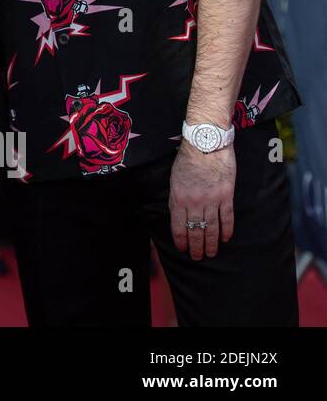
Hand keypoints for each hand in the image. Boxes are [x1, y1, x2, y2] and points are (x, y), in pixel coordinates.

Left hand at [169, 140, 234, 259]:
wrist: (206, 143)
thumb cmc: (187, 159)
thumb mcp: (174, 179)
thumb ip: (177, 198)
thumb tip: (178, 215)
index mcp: (178, 197)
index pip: (178, 225)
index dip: (181, 240)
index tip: (183, 249)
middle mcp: (194, 202)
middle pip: (195, 230)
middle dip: (196, 246)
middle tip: (197, 257)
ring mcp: (211, 200)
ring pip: (211, 227)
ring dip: (210, 243)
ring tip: (211, 254)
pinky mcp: (226, 196)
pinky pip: (226, 217)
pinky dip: (226, 230)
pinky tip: (225, 239)